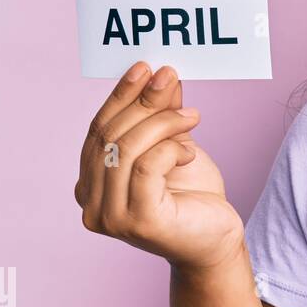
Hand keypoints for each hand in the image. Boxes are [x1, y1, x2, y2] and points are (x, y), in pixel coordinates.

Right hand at [74, 62, 245, 274]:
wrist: (217, 239)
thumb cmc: (192, 197)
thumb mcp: (173, 146)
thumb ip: (159, 117)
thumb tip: (159, 77)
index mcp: (90, 186)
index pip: (98, 131)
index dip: (119, 97)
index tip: (144, 67)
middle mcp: (91, 205)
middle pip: (109, 137)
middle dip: (141, 102)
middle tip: (169, 77)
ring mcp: (110, 217)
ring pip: (126, 149)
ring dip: (162, 122)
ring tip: (192, 115)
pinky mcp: (137, 222)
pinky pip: (146, 167)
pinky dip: (170, 148)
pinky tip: (190, 150)